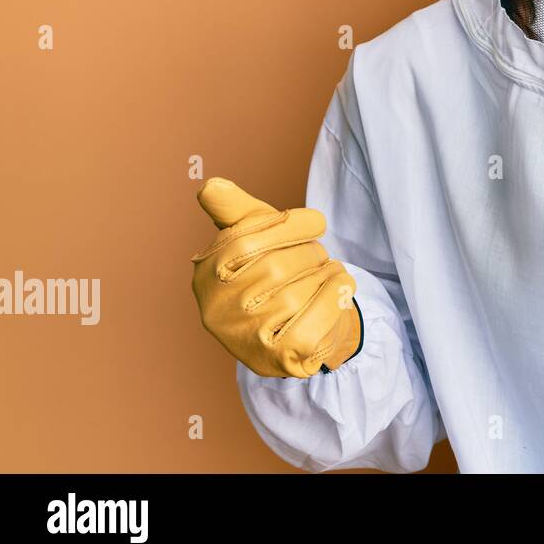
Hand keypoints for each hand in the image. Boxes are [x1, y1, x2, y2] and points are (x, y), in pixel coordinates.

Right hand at [191, 177, 361, 377]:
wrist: (305, 327)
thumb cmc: (277, 270)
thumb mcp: (256, 232)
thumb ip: (235, 208)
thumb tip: (210, 186)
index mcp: (205, 274)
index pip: (244, 241)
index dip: (290, 225)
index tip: (317, 222)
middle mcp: (216, 311)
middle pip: (275, 267)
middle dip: (310, 254)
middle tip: (320, 256)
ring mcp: (245, 339)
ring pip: (298, 292)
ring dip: (327, 275)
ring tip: (329, 274)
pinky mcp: (278, 358)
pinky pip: (315, 320)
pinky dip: (336, 298)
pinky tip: (338, 291)